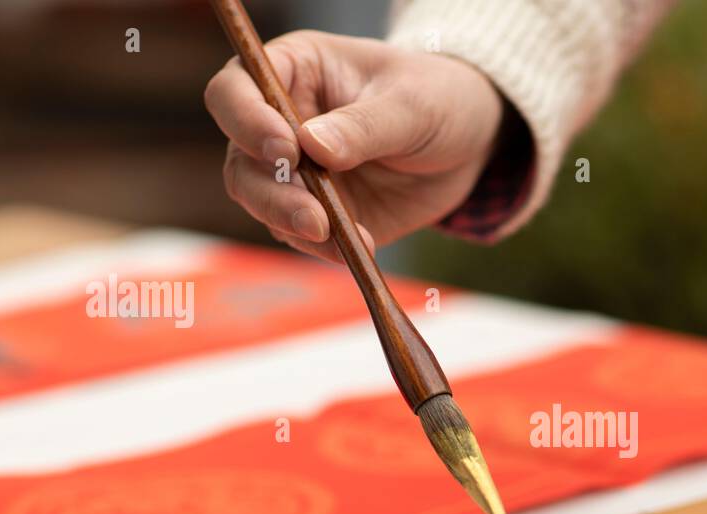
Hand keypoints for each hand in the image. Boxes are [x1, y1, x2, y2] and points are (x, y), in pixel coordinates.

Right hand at [205, 31, 504, 258]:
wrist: (470, 144)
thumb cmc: (437, 100)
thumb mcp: (410, 105)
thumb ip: (362, 126)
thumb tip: (312, 147)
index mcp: (294, 72)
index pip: (235, 92)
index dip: (246, 122)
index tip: (286, 150)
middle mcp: (281, 123)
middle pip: (241, 160)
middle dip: (270, 193)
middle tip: (312, 217)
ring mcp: (298, 173)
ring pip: (262, 203)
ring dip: (291, 224)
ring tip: (334, 234)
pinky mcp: (320, 212)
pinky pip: (303, 236)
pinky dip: (324, 247)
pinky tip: (359, 247)